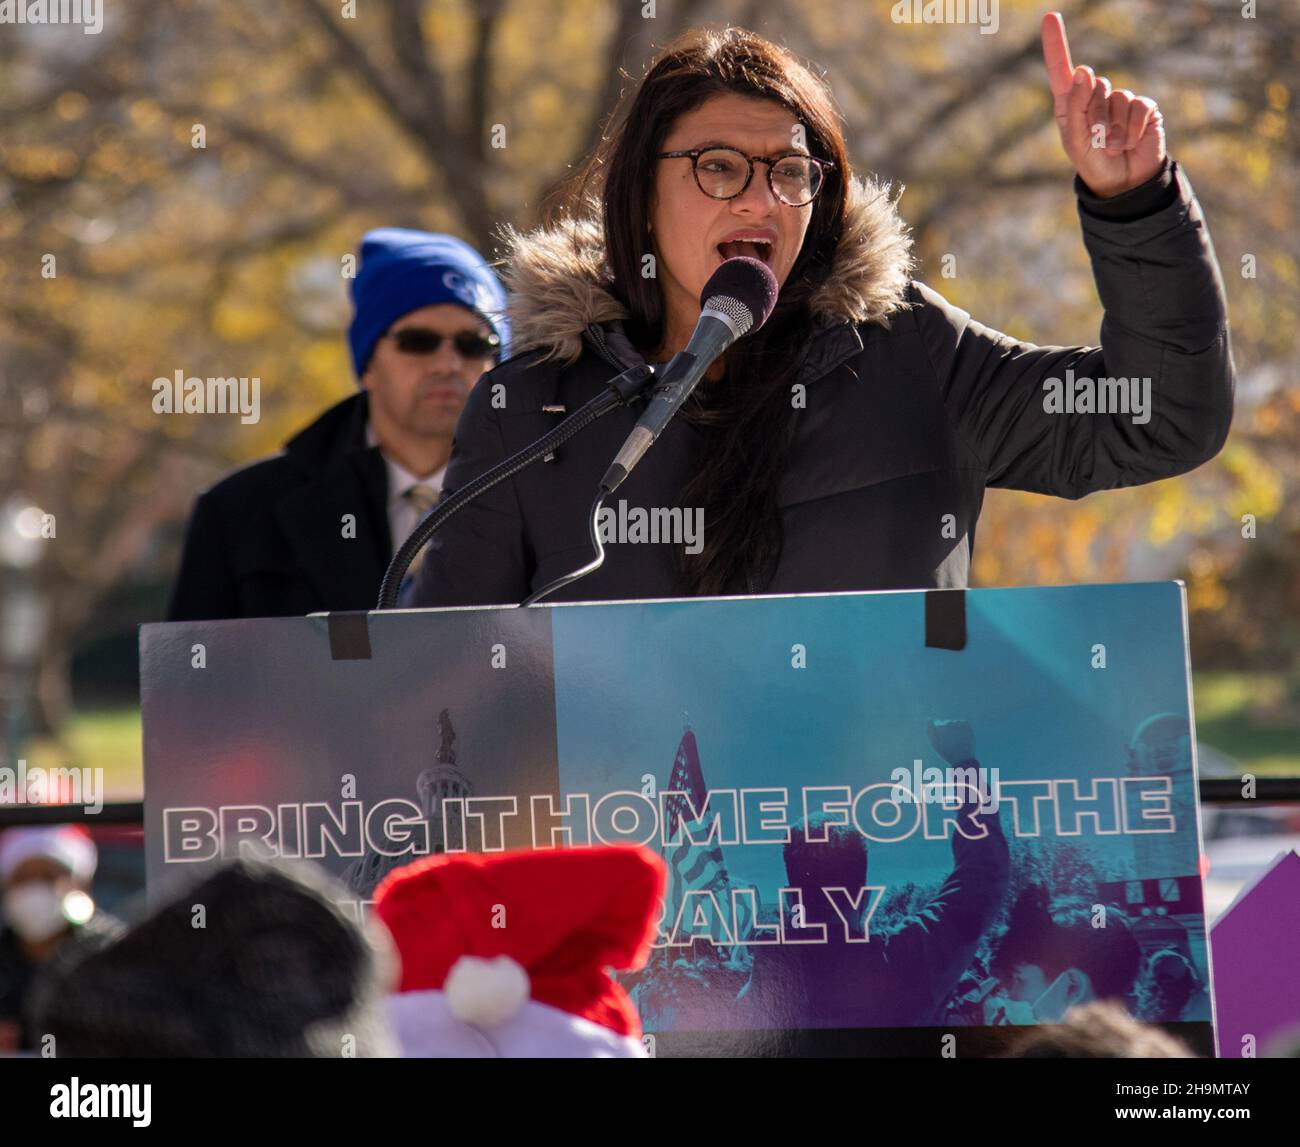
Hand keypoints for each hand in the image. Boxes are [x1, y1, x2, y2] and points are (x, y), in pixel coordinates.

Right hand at [927, 718, 975, 764]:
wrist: (963, 759)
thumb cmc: (947, 752)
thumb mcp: (935, 743)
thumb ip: (930, 730)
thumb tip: (929, 719)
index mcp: (938, 728)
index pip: (937, 723)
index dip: (940, 732)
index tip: (944, 740)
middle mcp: (946, 723)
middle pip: (946, 723)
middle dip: (948, 730)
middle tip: (951, 741)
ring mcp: (957, 723)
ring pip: (955, 723)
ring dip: (956, 729)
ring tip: (958, 740)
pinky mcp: (965, 723)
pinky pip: (963, 723)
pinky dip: (963, 729)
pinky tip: (963, 737)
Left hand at [1042, 11, 1165, 197]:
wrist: (1122, 183)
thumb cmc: (1092, 163)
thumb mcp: (1075, 140)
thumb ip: (1076, 106)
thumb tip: (1084, 70)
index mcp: (1071, 104)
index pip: (1062, 69)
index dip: (1056, 44)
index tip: (1050, 17)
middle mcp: (1095, 97)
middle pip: (1094, 85)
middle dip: (1095, 115)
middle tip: (1097, 139)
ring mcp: (1120, 101)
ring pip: (1116, 96)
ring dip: (1113, 127)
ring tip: (1112, 146)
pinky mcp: (1143, 108)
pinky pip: (1137, 106)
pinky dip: (1131, 128)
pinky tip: (1129, 142)